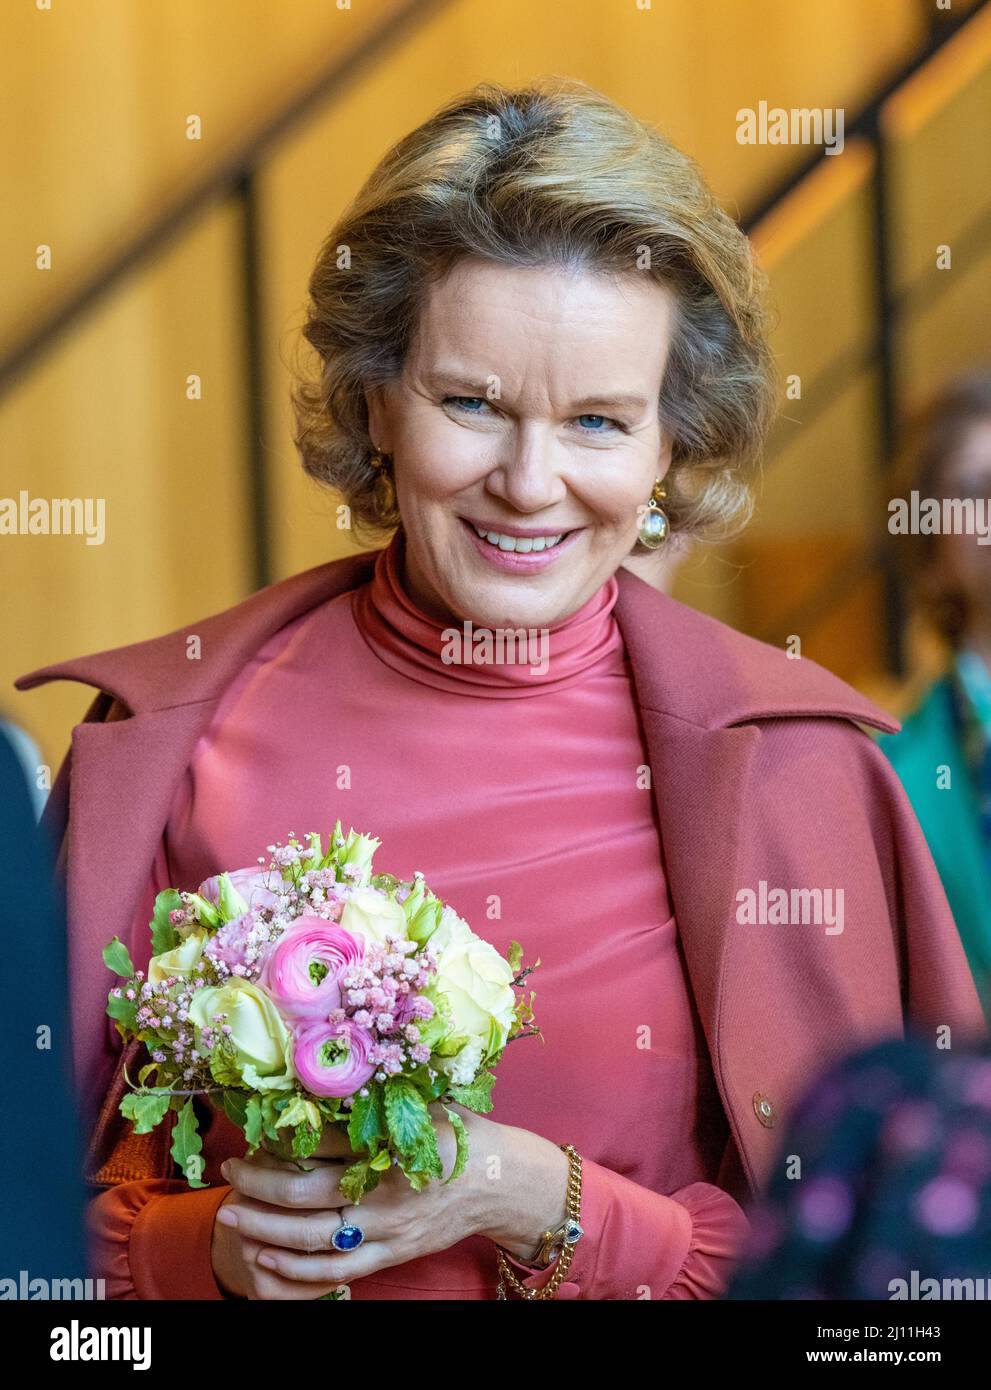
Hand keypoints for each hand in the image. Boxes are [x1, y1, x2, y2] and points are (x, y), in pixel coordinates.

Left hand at [210, 1106, 569, 1298]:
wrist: (499, 1181)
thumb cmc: (458, 1131)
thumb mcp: (422, 1100)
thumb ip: (376, 1095)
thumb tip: (319, 1080)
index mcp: (392, 1141)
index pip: (324, 1139)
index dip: (283, 1134)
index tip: (253, 1125)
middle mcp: (386, 1188)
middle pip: (308, 1191)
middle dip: (259, 1182)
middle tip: (230, 1170)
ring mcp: (387, 1227)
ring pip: (314, 1236)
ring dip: (265, 1226)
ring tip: (231, 1213)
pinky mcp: (390, 1255)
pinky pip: (336, 1271)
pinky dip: (296, 1270)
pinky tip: (264, 1257)